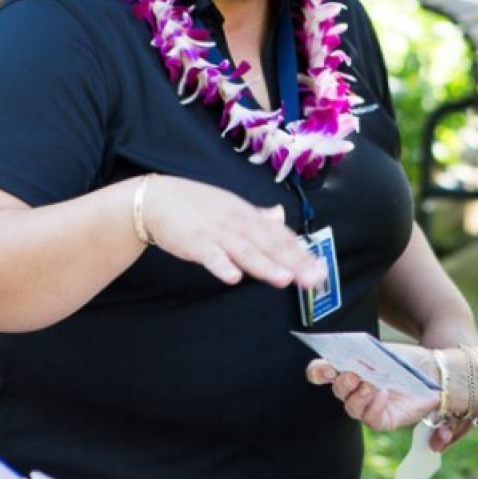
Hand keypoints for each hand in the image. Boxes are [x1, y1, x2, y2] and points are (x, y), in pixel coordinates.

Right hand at [141, 176, 325, 289]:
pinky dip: (222, 265)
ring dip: (265, 264)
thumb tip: (279, 218)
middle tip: (314, 279)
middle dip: (293, 262)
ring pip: (245, 250)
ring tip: (284, 279)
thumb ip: (256, 217)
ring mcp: (216, 231)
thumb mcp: (230, 207)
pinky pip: (210, 255)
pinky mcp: (195, 241)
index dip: (300, 252)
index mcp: (248, 215)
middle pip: (269, 243)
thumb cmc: (196, 205)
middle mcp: (237, 222)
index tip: (320, 268)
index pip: (280, 235)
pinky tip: (233, 277)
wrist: (157, 199)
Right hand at [305, 345, 468, 450]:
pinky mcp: (383, 419)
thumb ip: (364, 355)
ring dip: (358, 396)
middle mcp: (355, 389)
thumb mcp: (384, 351)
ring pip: (351, 407)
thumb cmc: (406, 360)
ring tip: (370, 385)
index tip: (322, 368)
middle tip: (352, 375)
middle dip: (342, 382)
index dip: (318, 371)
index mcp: (349, 368)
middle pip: (338, 389)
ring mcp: (368, 405)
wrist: (434, 372)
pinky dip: (374, 406)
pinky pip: (371, 419)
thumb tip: (348, 358)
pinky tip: (383, 394)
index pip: (323, 372)